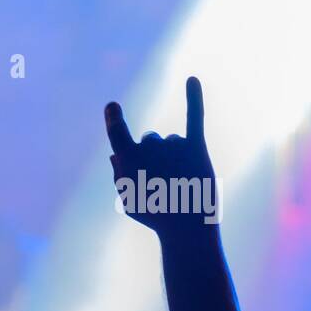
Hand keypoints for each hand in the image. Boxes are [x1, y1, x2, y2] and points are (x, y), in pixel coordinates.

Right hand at [104, 76, 217, 236]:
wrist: (190, 230)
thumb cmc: (156, 217)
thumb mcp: (130, 201)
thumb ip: (119, 176)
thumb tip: (116, 155)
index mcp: (128, 160)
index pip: (117, 132)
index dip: (114, 119)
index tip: (114, 106)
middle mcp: (150, 147)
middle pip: (150, 141)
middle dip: (155, 159)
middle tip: (165, 187)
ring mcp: (174, 146)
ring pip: (171, 142)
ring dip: (175, 159)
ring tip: (183, 183)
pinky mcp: (196, 147)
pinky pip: (194, 116)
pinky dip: (194, 97)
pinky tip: (192, 80)